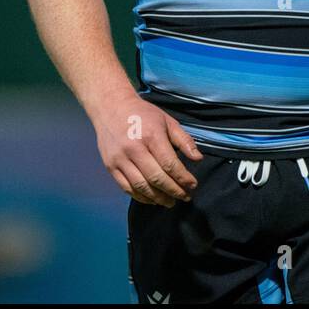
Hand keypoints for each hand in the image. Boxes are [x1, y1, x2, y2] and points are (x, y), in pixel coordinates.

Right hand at [93, 92, 202, 207]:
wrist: (111, 107)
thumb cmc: (142, 114)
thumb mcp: (167, 121)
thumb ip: (184, 140)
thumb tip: (198, 159)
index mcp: (151, 135)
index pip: (169, 164)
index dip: (183, 178)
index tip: (193, 185)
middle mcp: (133, 148)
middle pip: (156, 178)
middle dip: (173, 191)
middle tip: (184, 197)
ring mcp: (120, 158)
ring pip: (141, 186)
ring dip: (158, 198)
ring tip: (170, 202)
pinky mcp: (110, 166)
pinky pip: (126, 188)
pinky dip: (141, 197)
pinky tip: (152, 199)